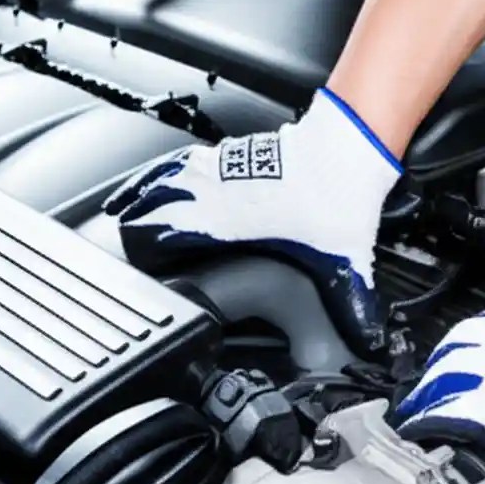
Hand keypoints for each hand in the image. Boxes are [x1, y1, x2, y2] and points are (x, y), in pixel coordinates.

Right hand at [104, 88, 402, 357]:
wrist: (349, 145)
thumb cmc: (340, 195)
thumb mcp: (345, 259)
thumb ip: (354, 302)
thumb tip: (370, 338)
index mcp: (237, 220)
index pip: (173, 228)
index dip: (147, 240)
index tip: (129, 253)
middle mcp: (222, 192)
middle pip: (161, 200)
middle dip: (134, 218)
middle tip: (113, 235)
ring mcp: (226, 170)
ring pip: (169, 176)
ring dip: (143, 190)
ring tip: (120, 205)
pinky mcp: (235, 155)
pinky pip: (187, 161)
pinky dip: (167, 171)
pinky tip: (163, 177)